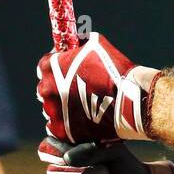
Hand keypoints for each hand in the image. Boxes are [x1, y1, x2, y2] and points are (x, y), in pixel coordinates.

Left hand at [36, 32, 161, 142]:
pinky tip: (80, 116)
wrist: (128, 100)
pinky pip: (57, 126)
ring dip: (62, 104)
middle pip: (47, 87)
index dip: (59, 64)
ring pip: (52, 108)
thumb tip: (77, 42)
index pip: (46, 64)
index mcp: (50, 68)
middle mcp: (46, 91)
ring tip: (84, 103)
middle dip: (59, 85)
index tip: (69, 65)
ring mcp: (53, 113)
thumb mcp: (97, 44)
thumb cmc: (113, 69)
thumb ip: (81, 42)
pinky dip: (66, 122)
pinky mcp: (62, 132)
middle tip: (78, 85)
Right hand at [38, 137, 154, 173]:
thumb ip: (94, 150)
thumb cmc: (124, 166)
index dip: (59, 149)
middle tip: (106, 173)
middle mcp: (61, 170)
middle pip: (54, 173)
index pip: (48, 146)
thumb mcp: (114, 151)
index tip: (82, 151)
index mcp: (70, 150)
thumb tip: (68, 158)